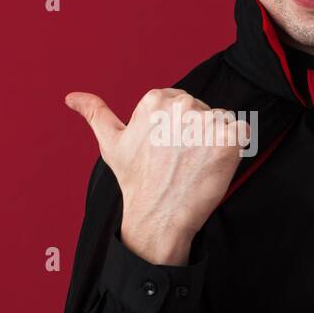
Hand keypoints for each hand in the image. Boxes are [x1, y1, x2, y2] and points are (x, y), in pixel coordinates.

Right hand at [65, 88, 250, 265]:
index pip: (181, 103)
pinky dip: (234, 149)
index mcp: (156, 99)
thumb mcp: (111, 143)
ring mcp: (206, 122)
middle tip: (181, 161)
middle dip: (196, 134)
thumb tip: (71, 97)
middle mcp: (181, 105)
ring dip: (215, 142)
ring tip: (195, 166)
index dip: (178, 129)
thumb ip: (94, 113)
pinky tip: (214, 166)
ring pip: (221, 122)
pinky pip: (242, 133)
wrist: (158, 216)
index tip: (168, 150)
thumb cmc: (136, 181)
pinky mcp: (229, 139)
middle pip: (203, 111)